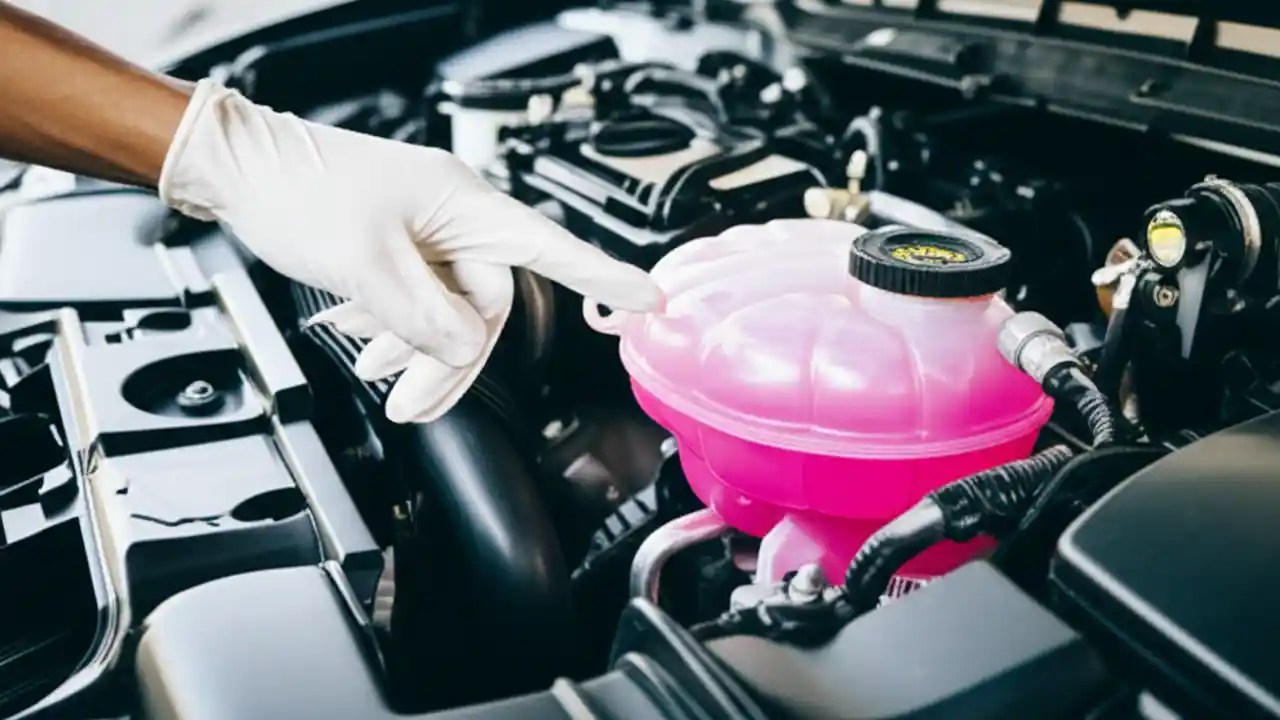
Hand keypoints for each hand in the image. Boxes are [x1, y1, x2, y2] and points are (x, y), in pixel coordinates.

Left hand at [160, 79, 660, 422]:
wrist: (237, 167)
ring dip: (417, 348)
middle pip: (486, 306)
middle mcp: (456, 217)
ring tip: (376, 374)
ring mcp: (429, 231)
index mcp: (465, 206)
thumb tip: (466, 350)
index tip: (651, 297)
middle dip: (448, 359)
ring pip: (450, 309)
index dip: (605, 276)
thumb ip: (423, 316)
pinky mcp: (402, 243)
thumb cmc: (297, 191)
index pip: (551, 248)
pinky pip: (421, 297)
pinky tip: (365, 339)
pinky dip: (397, 327)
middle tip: (409, 405)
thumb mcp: (363, 264)